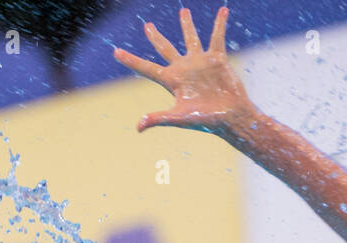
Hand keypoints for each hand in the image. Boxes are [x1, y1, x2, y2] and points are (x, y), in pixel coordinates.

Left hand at [113, 7, 254, 135]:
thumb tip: (138, 126)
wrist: (230, 117)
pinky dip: (219, 24)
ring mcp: (200, 63)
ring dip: (187, 25)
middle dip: (155, 37)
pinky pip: (216, 37)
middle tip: (147, 26)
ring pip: (191, 39)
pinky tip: (223, 11)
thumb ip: (159, 118)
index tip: (116, 52)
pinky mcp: (217, 59)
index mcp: (172, 81)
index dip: (131, 60)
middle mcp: (184, 69)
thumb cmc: (205, 120)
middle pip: (165, 48)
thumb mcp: (180, 118)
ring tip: (184, 12)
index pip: (147, 68)